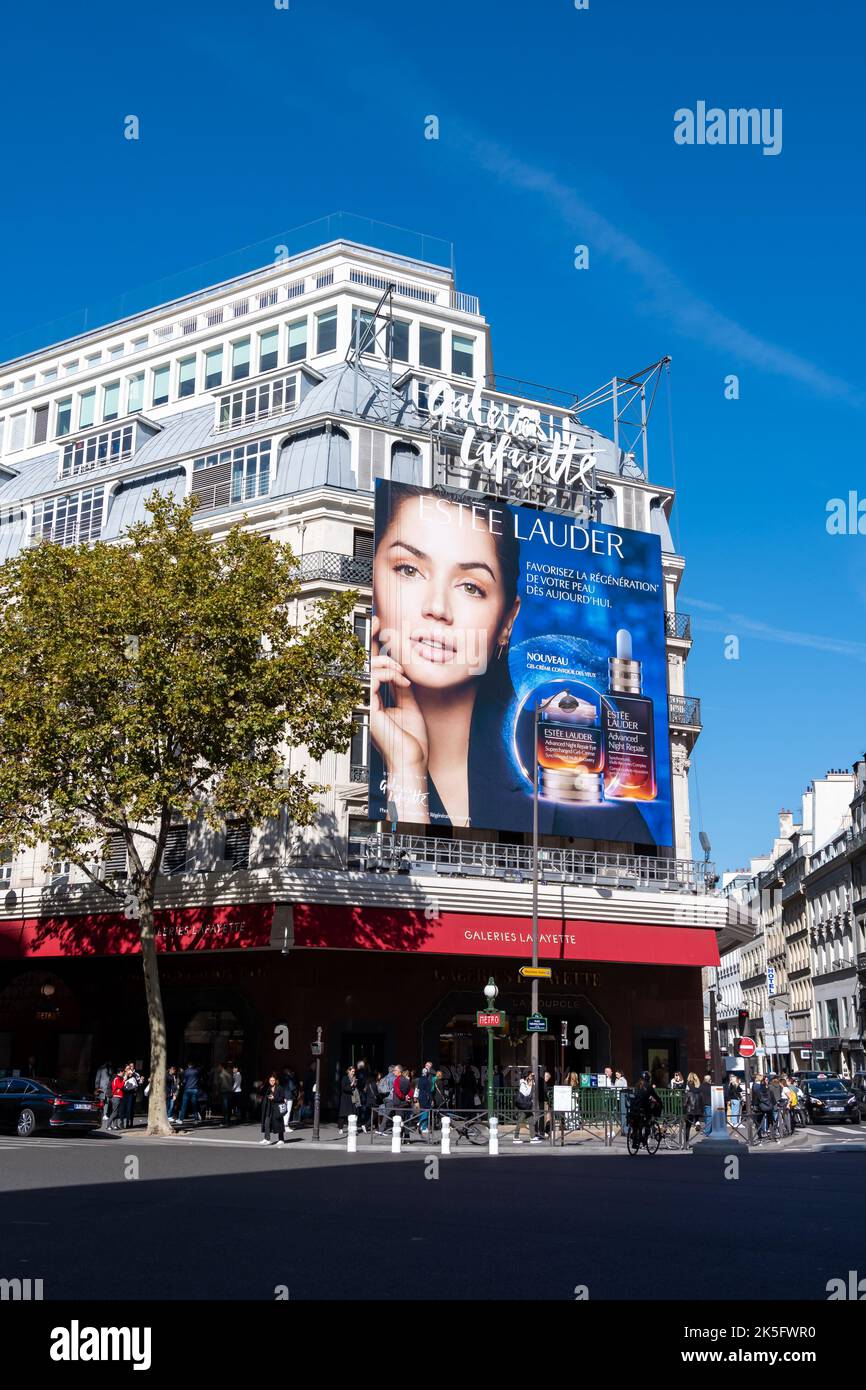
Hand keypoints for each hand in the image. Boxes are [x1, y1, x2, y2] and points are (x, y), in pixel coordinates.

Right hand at [369, 615, 428, 812]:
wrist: (412, 762)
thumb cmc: (411, 742)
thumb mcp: (409, 706)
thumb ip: (401, 687)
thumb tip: (401, 668)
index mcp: (373, 699)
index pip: (369, 668)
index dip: (371, 646)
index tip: (376, 625)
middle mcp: (365, 700)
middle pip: (362, 663)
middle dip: (370, 639)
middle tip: (379, 622)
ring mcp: (364, 703)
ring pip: (366, 668)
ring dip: (388, 663)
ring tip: (403, 673)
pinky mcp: (367, 708)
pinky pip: (371, 679)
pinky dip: (388, 674)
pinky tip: (401, 681)